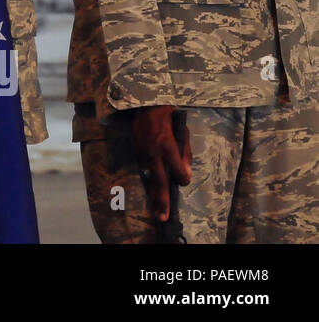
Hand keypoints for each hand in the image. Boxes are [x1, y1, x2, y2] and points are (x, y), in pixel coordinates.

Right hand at [132, 105, 191, 221]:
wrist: (147, 104)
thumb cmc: (169, 118)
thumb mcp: (183, 133)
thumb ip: (184, 154)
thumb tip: (184, 173)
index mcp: (167, 147)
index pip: (177, 171)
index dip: (182, 178)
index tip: (184, 180)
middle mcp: (153, 152)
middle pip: (159, 181)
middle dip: (162, 200)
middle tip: (163, 217)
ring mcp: (142, 152)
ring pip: (149, 177)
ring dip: (154, 193)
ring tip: (158, 209)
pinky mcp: (136, 150)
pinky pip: (144, 168)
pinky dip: (149, 178)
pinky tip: (152, 188)